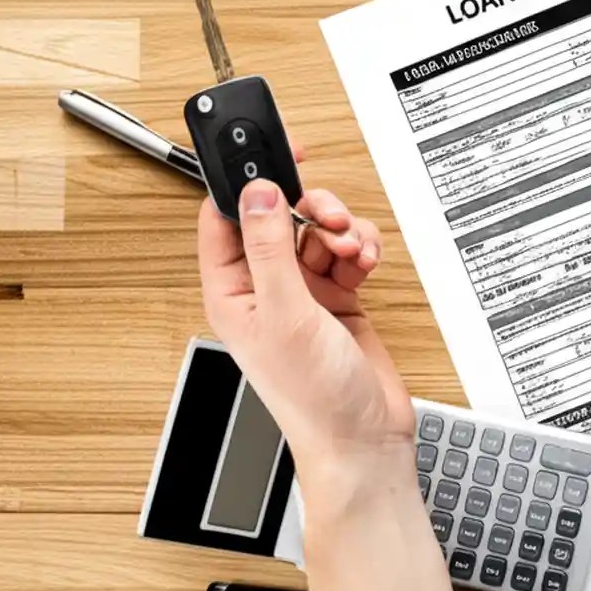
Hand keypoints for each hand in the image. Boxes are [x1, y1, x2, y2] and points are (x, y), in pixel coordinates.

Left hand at [198, 177, 464, 590]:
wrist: (365, 436)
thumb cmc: (314, 398)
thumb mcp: (286, 314)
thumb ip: (271, 248)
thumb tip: (257, 195)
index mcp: (233, 294)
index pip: (224, 222)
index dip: (244, 185)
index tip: (269, 154)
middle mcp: (266, 290)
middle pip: (281, 218)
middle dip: (311, 208)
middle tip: (329, 215)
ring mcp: (304, 295)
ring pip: (319, 232)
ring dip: (342, 230)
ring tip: (353, 249)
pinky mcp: (339, 299)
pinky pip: (346, 253)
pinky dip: (361, 249)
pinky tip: (366, 262)